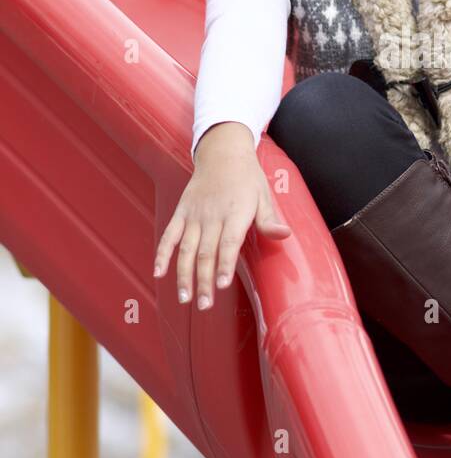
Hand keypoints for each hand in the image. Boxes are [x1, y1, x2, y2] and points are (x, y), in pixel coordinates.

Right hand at [153, 123, 291, 309]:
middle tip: (204, 305)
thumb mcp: (264, 195)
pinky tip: (159, 273)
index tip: (222, 285)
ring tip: (184, 298)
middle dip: (204, 281)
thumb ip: (269, 219)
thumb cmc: (248, 178)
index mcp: (236, 212)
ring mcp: (194, 215)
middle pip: (206, 253)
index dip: (224, 264)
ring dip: (183, 275)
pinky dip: (162, 253)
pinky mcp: (181, 212)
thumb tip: (285, 234)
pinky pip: (169, 235)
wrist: (223, 152)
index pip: (229, 243)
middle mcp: (212, 215)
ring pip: (186, 249)